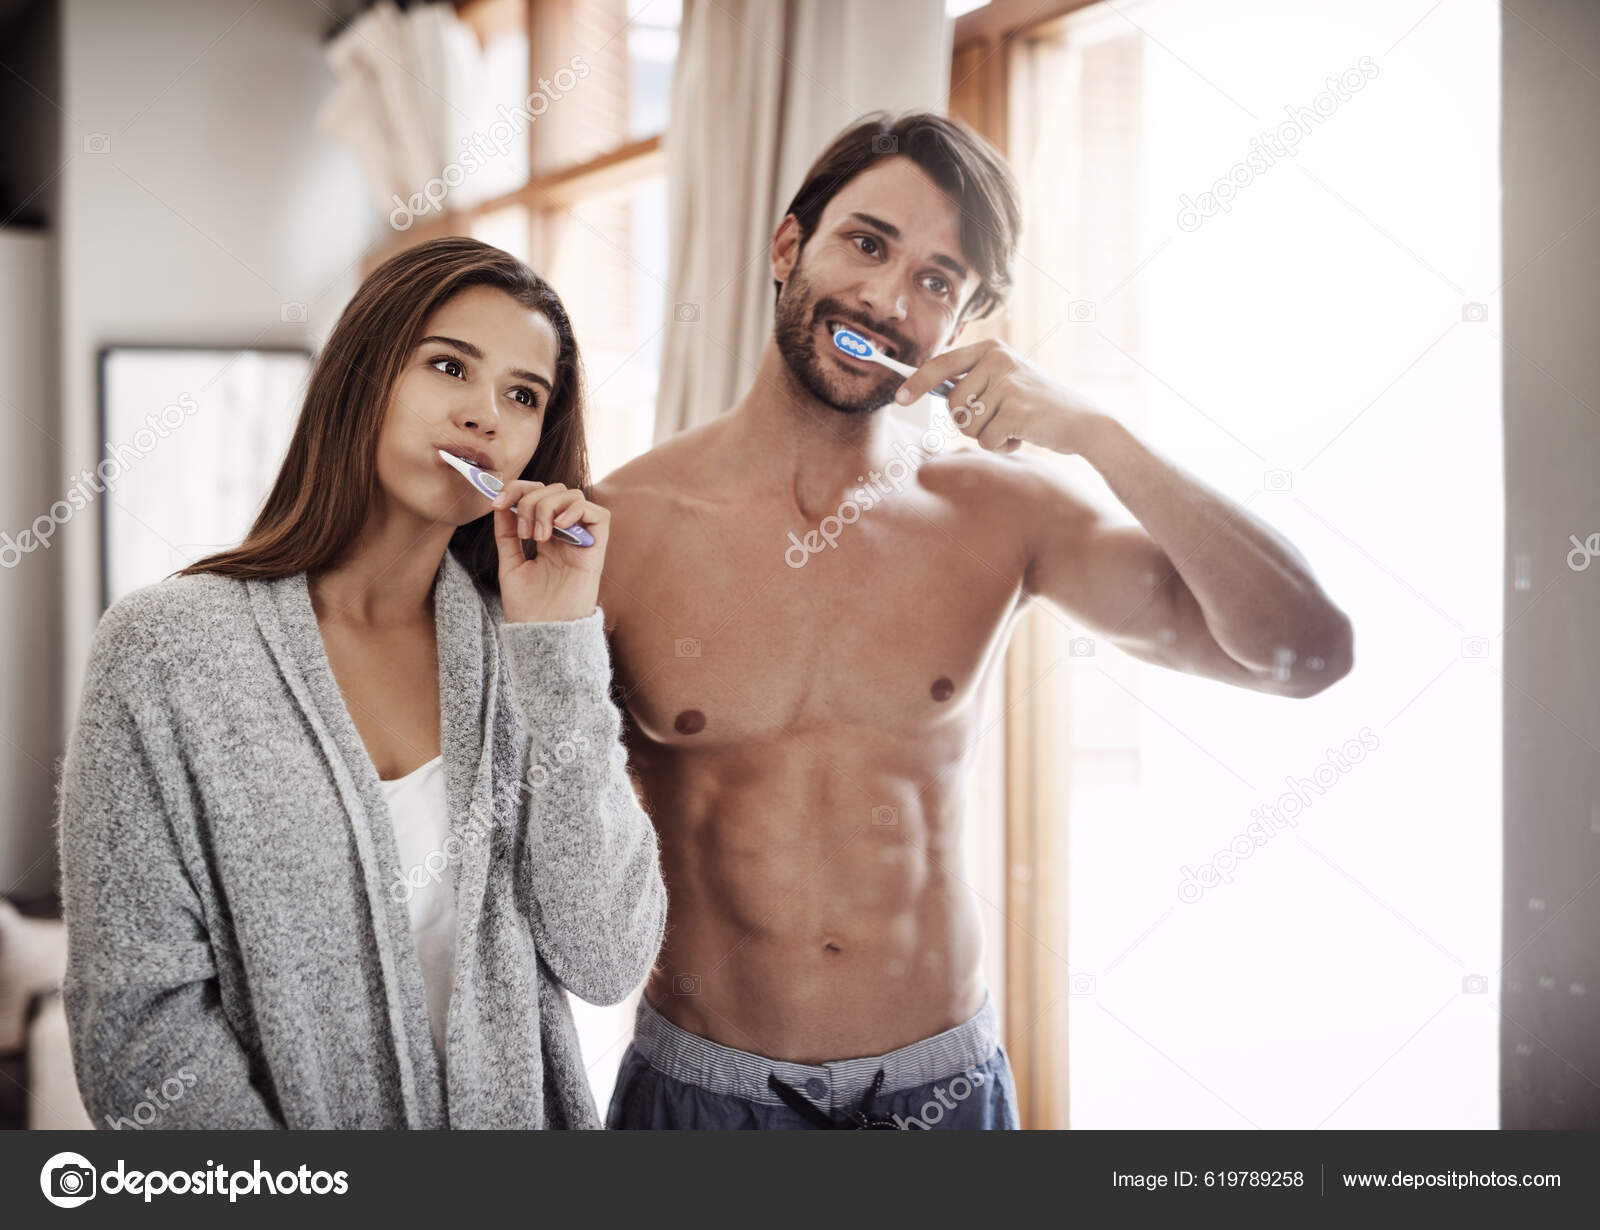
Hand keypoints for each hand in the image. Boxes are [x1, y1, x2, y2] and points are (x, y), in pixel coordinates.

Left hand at [489, 481, 608, 622]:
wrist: (542, 633)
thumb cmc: (528, 607)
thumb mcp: (510, 563)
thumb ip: (507, 533)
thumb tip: (501, 503)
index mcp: (546, 535)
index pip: (538, 494)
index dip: (518, 490)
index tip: (497, 502)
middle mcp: (565, 534)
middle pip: (554, 490)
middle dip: (530, 501)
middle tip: (523, 532)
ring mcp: (581, 540)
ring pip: (572, 495)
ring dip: (548, 508)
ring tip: (538, 537)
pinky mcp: (596, 548)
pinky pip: (597, 513)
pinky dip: (575, 511)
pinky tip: (558, 529)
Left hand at [892, 338, 1103, 455]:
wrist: (1083, 421)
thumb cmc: (1038, 406)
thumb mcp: (1006, 379)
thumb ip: (973, 380)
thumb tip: (925, 387)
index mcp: (992, 348)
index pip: (941, 364)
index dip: (916, 383)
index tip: (899, 399)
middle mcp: (998, 359)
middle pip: (952, 403)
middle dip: (968, 422)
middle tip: (996, 421)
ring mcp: (1008, 382)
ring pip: (967, 424)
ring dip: (987, 435)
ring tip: (1014, 426)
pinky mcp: (1016, 409)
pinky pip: (986, 440)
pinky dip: (1001, 446)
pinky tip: (1022, 435)